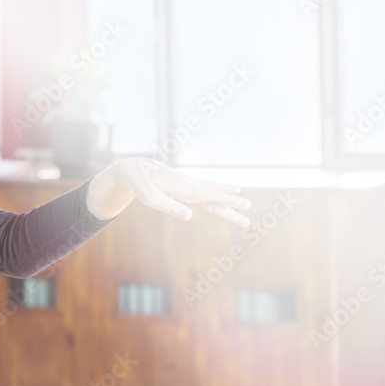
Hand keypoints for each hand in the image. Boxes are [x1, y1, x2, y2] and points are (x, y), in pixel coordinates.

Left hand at [112, 157, 251, 226]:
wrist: (135, 168)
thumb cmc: (141, 184)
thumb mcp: (150, 198)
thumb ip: (169, 207)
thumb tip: (189, 216)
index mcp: (183, 188)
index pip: (209, 196)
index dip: (226, 200)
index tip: (243, 203)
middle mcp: (189, 185)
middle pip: (214, 197)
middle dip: (231, 206)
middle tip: (249, 217)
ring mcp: (188, 184)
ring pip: (212, 193)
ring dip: (227, 198)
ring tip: (244, 202)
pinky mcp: (185, 186)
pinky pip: (205, 191)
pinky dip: (217, 193)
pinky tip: (223, 194)